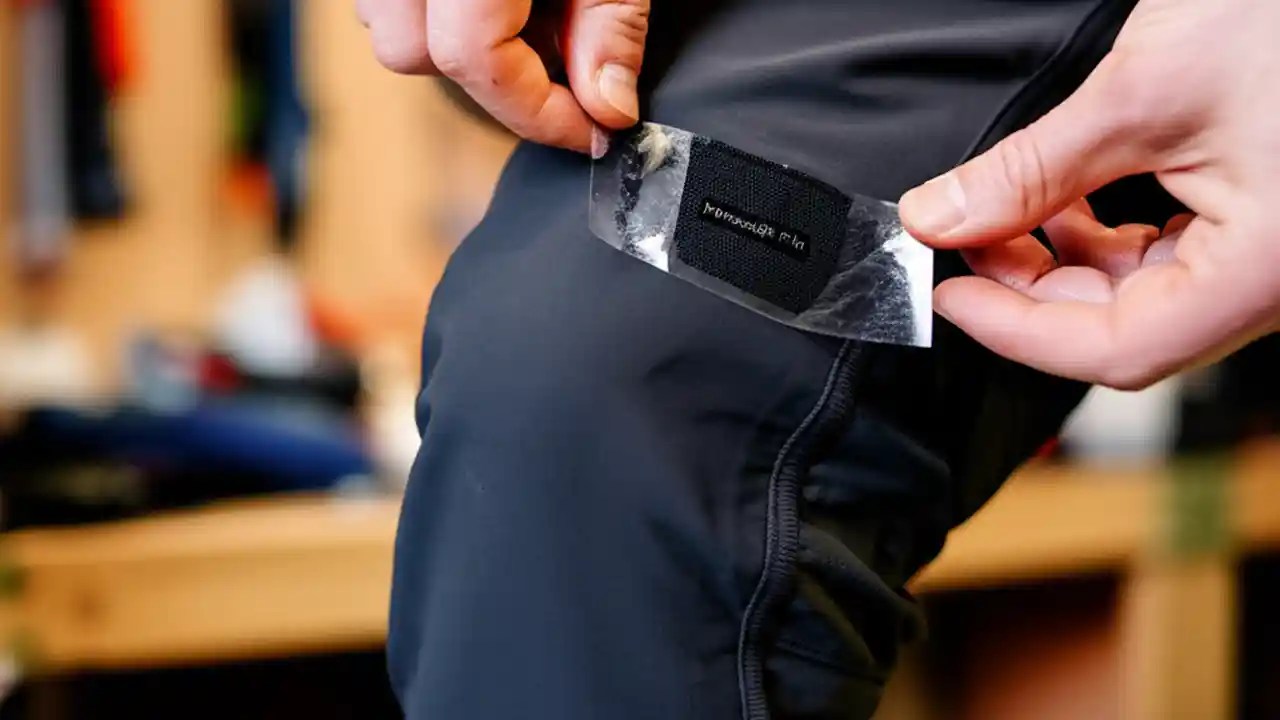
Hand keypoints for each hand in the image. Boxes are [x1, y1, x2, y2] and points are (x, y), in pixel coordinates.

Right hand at [356, 0, 648, 152]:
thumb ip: (609, 30)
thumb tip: (610, 110)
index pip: (475, 57)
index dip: (541, 110)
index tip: (594, 132)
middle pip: (410, 51)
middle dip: (490, 81)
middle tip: (564, 83)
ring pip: (386, 26)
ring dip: (450, 45)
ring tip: (529, 30)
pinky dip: (429, 11)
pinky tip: (492, 5)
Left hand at [898, 0, 1279, 389]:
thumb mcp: (1142, 95)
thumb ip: (1030, 170)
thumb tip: (941, 215)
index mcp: (1261, 273)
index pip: (1119, 351)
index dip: (1015, 331)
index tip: (951, 296)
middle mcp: (1274, 280)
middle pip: (1124, 324)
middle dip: (1027, 287)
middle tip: (962, 238)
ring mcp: (1269, 255)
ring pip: (1143, 291)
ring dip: (1061, 259)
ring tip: (1000, 213)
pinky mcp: (1261, 222)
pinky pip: (1171, 253)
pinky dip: (1105, 235)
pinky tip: (1064, 200)